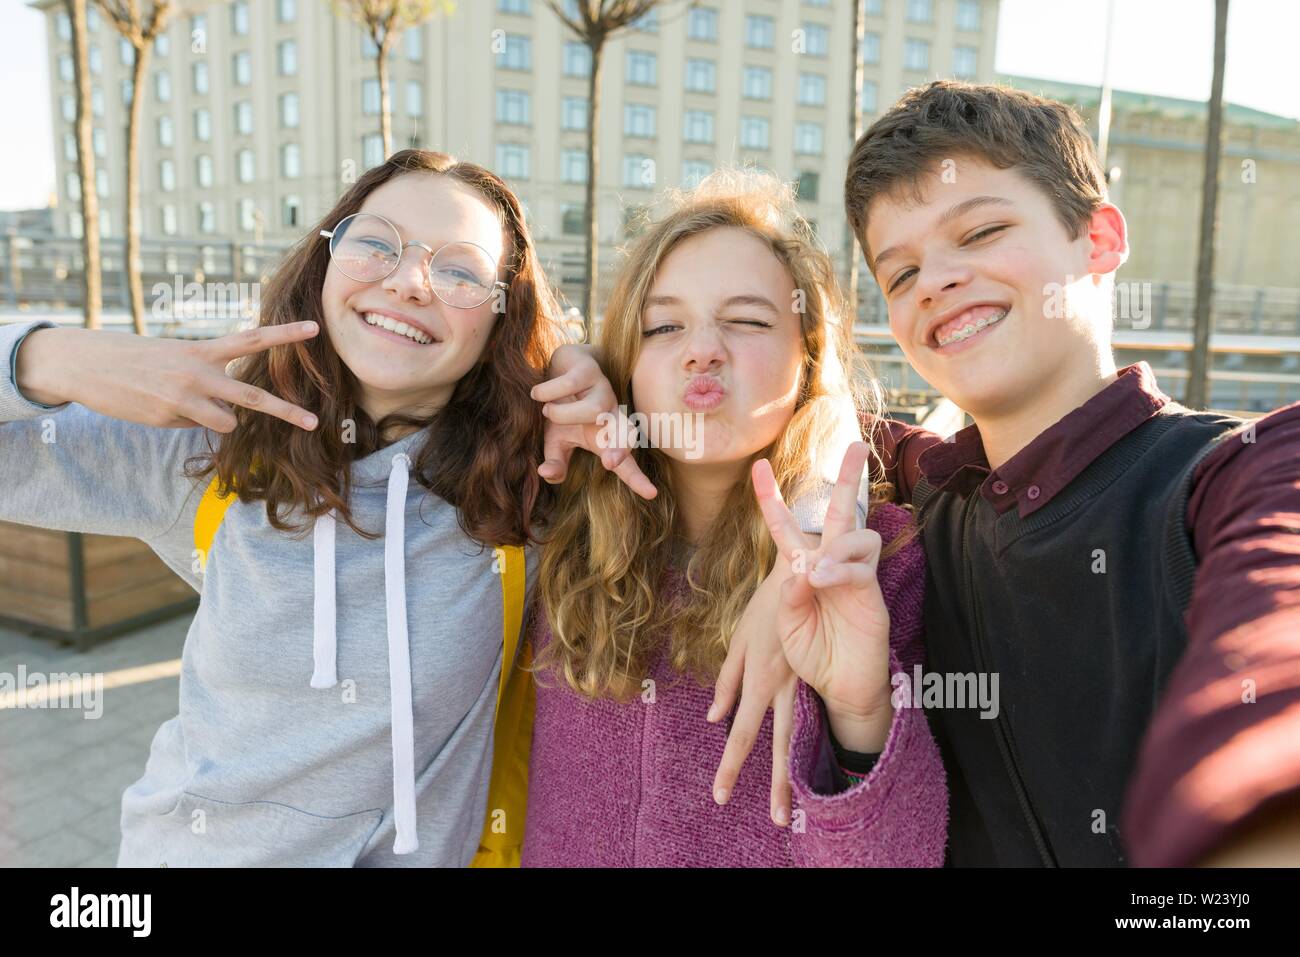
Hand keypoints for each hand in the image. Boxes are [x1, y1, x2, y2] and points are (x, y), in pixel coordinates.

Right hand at [15, 321, 321, 432]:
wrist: (85, 363)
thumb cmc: (136, 358)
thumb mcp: (176, 355)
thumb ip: (207, 376)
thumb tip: (228, 412)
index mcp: (202, 349)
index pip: (252, 339)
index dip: (285, 334)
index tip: (315, 328)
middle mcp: (198, 371)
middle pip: (253, 396)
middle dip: (286, 411)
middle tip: (313, 423)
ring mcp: (183, 396)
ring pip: (226, 422)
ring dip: (215, 418)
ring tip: (182, 399)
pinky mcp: (166, 417)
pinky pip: (192, 427)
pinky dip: (183, 422)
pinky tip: (157, 406)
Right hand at [531, 343, 656, 498]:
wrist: (558, 365)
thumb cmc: (561, 407)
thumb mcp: (556, 440)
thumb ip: (555, 461)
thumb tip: (544, 474)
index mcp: (605, 436)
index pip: (625, 463)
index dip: (637, 479)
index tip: (651, 494)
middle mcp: (610, 413)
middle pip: (626, 432)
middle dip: (622, 448)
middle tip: (610, 462)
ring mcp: (603, 389)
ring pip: (593, 409)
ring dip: (562, 414)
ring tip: (546, 410)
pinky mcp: (590, 370)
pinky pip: (569, 384)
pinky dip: (548, 392)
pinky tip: (538, 394)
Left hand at [708, 555, 798, 824]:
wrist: (805, 570)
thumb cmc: (767, 604)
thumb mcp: (739, 639)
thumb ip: (727, 679)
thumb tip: (715, 718)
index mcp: (758, 680)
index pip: (742, 733)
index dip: (731, 766)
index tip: (722, 796)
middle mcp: (783, 688)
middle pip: (779, 745)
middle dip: (778, 785)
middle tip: (778, 821)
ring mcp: (806, 682)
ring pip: (801, 735)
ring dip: (797, 771)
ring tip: (796, 805)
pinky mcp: (822, 673)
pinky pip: (816, 711)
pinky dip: (816, 738)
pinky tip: (821, 760)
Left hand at [751, 442, 893, 753]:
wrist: (841, 687)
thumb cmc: (813, 654)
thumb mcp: (787, 627)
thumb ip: (789, 597)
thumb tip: (803, 568)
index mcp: (803, 569)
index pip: (786, 526)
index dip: (771, 498)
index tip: (758, 466)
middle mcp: (831, 564)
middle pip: (840, 510)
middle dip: (846, 476)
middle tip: (854, 443)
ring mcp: (854, 575)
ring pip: (856, 534)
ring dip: (835, 546)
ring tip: (819, 574)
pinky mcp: (871, 593)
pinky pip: (861, 567)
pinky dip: (842, 569)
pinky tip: (827, 581)